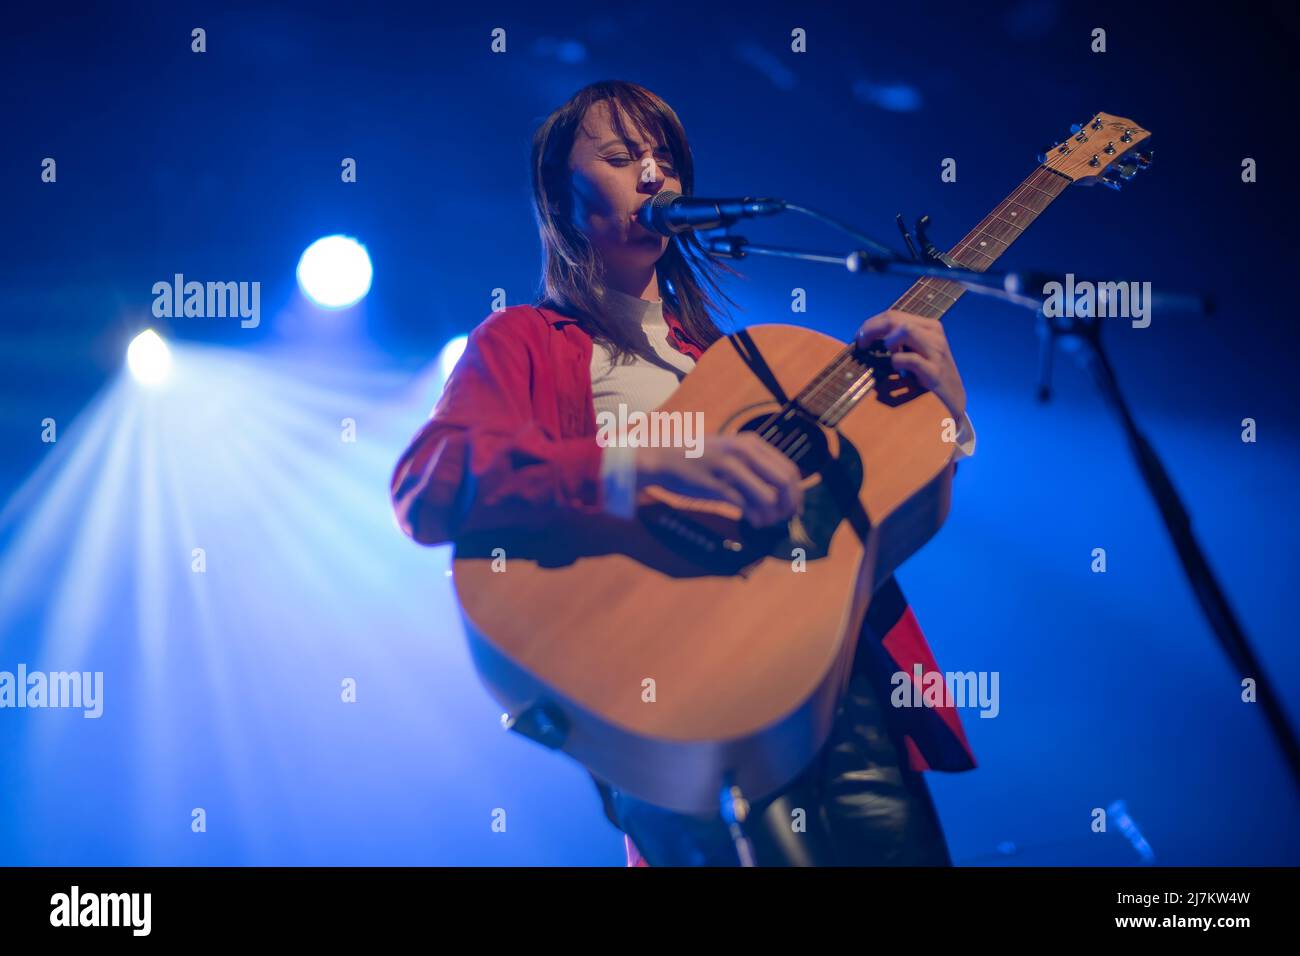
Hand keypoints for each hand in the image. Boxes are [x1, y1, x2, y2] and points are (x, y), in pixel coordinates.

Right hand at [634, 432, 803, 526]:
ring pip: (769, 497)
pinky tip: (753, 522)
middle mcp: (744, 452)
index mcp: (751, 443)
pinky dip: (755, 519)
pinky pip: (747, 507)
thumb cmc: (698, 459)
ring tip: (765, 521)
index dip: (796, 493)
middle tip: (783, 519)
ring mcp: (730, 468)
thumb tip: (781, 489)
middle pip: (785, 483)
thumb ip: (753, 464)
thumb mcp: (730, 451)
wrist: (663, 459)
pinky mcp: (715, 486)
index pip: (789, 470)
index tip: (793, 508)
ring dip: (772, 515)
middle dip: (789, 505)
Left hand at [855, 309, 967, 425]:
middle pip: (895, 319)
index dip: (871, 324)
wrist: (953, 401)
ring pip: (906, 330)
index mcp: (929, 327)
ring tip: (886, 354)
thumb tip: (867, 337)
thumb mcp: (917, 352)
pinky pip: (911, 359)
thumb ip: (899, 341)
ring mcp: (936, 353)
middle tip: (861, 344)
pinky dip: (897, 362)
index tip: (859, 337)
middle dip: (871, 329)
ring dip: (888, 341)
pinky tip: (896, 369)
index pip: (894, 315)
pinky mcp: (935, 372)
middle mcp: (934, 335)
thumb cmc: (929, 376)